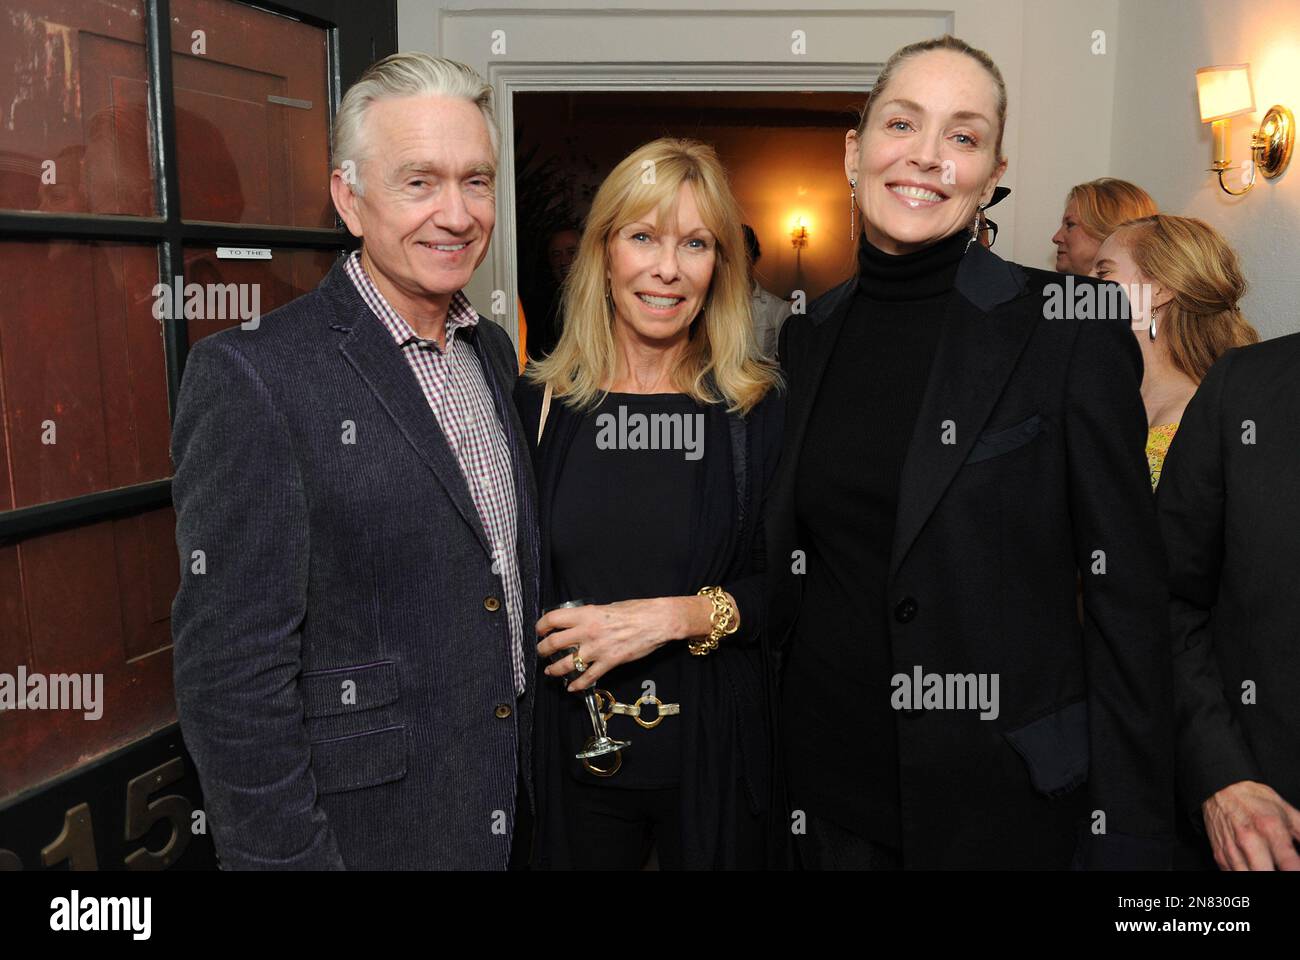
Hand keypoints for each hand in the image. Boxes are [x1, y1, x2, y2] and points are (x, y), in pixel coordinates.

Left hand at [536, 596, 710, 691]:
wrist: (657, 621)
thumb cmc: (636, 610)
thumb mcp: (607, 607)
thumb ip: (590, 616)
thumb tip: (579, 623)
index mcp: (586, 614)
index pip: (553, 619)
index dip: (541, 626)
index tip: (539, 631)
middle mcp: (587, 631)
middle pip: (553, 643)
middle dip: (542, 650)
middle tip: (541, 653)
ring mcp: (598, 649)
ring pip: (566, 664)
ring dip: (554, 670)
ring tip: (550, 671)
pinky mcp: (610, 662)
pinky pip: (588, 677)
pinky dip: (577, 685)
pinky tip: (572, 687)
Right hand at [1201, 780, 1299, 869]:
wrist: (1221, 788)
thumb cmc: (1254, 800)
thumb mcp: (1287, 812)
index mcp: (1270, 828)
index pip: (1290, 864)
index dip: (1295, 870)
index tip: (1296, 869)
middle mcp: (1250, 840)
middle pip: (1266, 873)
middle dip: (1276, 875)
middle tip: (1283, 869)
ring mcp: (1232, 849)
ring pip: (1246, 876)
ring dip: (1259, 874)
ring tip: (1268, 868)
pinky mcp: (1220, 855)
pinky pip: (1233, 874)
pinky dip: (1245, 874)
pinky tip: (1253, 868)